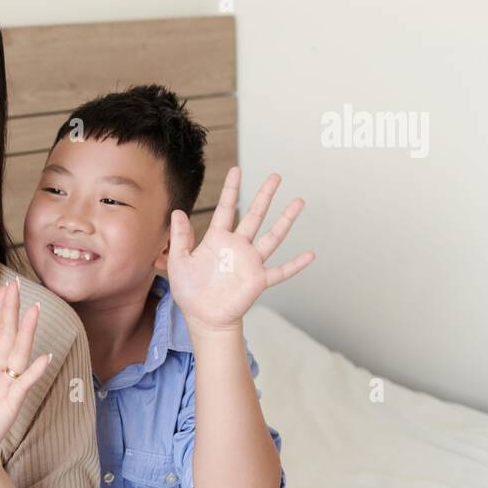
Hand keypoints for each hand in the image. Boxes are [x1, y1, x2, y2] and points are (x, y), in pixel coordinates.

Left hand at [0, 279, 51, 474]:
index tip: (5, 288)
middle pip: (6, 336)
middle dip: (11, 312)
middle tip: (17, 286)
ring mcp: (6, 386)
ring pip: (17, 354)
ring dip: (26, 333)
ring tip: (34, 311)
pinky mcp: (10, 405)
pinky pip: (24, 385)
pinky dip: (34, 372)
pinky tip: (43, 357)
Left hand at [166, 167, 314, 333]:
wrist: (203, 317)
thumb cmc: (190, 291)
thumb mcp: (178, 261)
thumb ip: (179, 237)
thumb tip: (177, 212)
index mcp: (217, 239)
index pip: (225, 209)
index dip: (231, 189)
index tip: (237, 170)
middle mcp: (237, 247)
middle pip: (254, 216)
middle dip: (264, 196)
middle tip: (276, 176)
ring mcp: (250, 262)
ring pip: (272, 237)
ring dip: (285, 220)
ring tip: (298, 202)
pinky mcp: (258, 280)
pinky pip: (281, 271)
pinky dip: (295, 264)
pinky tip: (310, 255)